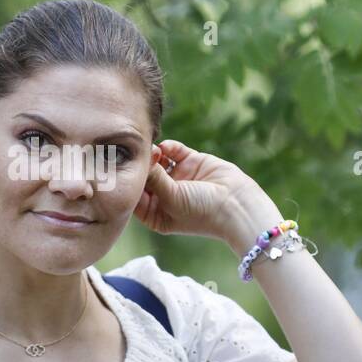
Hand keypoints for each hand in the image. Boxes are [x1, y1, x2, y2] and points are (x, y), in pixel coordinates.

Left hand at [134, 139, 258, 240]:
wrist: (236, 204)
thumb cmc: (201, 211)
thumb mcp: (171, 198)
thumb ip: (153, 179)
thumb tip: (140, 160)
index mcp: (157, 214)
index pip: (136, 196)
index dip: (130, 183)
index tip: (125, 171)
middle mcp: (166, 196)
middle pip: (146, 177)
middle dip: (142, 166)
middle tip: (140, 156)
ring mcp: (179, 178)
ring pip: (158, 162)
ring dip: (154, 155)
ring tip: (155, 151)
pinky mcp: (192, 163)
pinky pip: (174, 151)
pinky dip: (169, 147)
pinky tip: (166, 148)